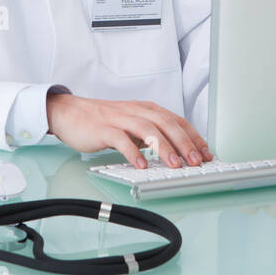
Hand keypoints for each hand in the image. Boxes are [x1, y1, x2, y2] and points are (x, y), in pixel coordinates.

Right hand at [45, 91, 212, 168]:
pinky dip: (132, 152)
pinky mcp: (102, 128)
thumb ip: (151, 135)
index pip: (176, 120)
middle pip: (166, 123)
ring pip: (147, 129)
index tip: (206, 153)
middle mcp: (136, 110)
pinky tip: (141, 165)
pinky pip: (120, 139)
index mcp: (146, 109)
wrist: (69, 112)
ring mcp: (119, 118)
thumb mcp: (132, 124)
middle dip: (184, 142)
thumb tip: (176, 152)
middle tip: (196, 161)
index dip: (193, 136)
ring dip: (163, 147)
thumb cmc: (103, 121)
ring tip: (174, 164)